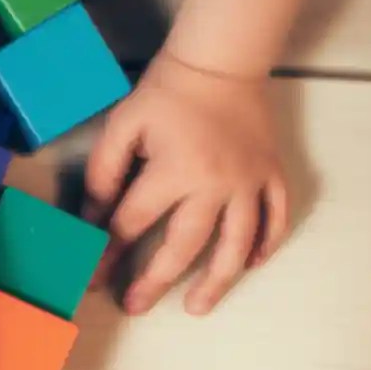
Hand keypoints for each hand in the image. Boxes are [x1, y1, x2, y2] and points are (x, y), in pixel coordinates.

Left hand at [85, 51, 290, 315]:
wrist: (221, 62)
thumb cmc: (166, 93)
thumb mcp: (123, 125)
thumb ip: (105, 172)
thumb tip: (94, 218)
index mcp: (174, 171)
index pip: (133, 223)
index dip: (109, 252)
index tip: (94, 277)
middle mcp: (215, 185)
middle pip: (184, 246)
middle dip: (156, 281)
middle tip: (136, 306)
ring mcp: (248, 182)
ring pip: (237, 244)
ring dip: (217, 280)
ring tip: (197, 307)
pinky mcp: (271, 174)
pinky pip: (276, 217)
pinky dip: (267, 244)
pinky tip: (252, 265)